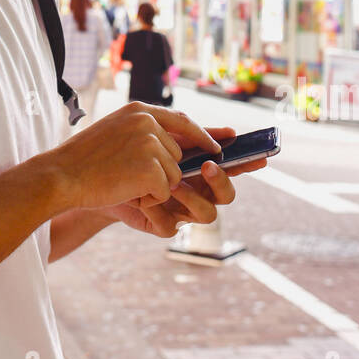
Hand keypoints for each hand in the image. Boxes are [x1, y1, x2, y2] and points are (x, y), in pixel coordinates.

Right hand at [51, 101, 222, 212]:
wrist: (61, 176)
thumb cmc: (83, 159)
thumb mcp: (114, 131)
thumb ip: (142, 130)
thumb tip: (174, 144)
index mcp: (138, 110)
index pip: (181, 120)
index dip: (201, 135)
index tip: (216, 147)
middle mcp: (147, 122)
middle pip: (177, 153)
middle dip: (161, 170)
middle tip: (127, 173)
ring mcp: (150, 144)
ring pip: (173, 175)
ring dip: (153, 185)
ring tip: (122, 180)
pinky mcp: (152, 168)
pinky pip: (164, 191)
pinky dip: (148, 197)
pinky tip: (125, 190)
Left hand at [102, 127, 269, 236]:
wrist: (98, 172)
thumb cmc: (135, 151)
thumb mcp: (163, 135)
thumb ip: (193, 132)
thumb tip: (231, 132)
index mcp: (202, 170)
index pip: (232, 169)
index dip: (248, 164)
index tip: (261, 156)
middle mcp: (197, 192)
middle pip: (227, 196)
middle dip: (220, 181)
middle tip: (206, 165)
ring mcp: (181, 212)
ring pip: (207, 214)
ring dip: (191, 197)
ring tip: (173, 183)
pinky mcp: (161, 225)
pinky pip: (170, 226)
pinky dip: (156, 209)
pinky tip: (141, 198)